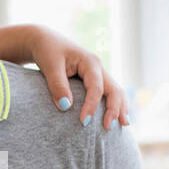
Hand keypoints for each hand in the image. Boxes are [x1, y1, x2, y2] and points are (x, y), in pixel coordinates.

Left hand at [0, 24, 130, 129]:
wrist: (45, 41)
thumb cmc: (47, 51)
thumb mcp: (50, 65)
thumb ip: (57, 85)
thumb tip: (66, 106)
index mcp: (90, 62)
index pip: (96, 87)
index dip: (91, 105)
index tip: (84, 122)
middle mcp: (98, 68)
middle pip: (114, 89)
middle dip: (114, 109)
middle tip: (108, 127)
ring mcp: (99, 74)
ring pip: (116, 91)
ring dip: (120, 108)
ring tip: (123, 125)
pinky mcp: (95, 80)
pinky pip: (109, 93)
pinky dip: (115, 105)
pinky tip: (117, 118)